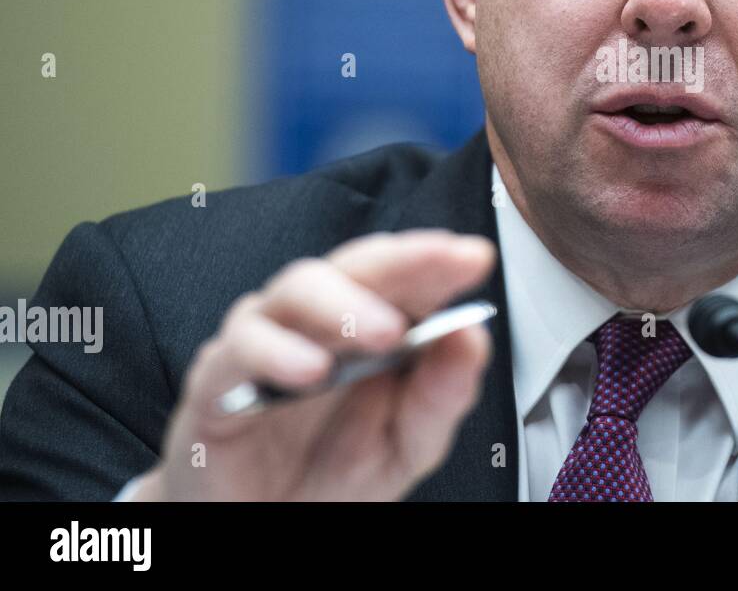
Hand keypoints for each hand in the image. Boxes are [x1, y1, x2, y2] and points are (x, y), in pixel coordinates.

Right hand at [132, 229, 494, 500]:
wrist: (262, 524)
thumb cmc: (330, 473)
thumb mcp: (408, 444)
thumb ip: (441, 395)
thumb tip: (471, 336)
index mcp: (370, 326)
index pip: (406, 276)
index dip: (438, 259)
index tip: (476, 256)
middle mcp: (316, 321)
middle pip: (356, 266)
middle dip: (404, 260)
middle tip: (445, 263)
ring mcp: (266, 342)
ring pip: (295, 289)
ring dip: (343, 304)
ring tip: (386, 331)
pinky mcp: (218, 380)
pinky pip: (239, 350)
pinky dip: (275, 352)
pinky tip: (311, 370)